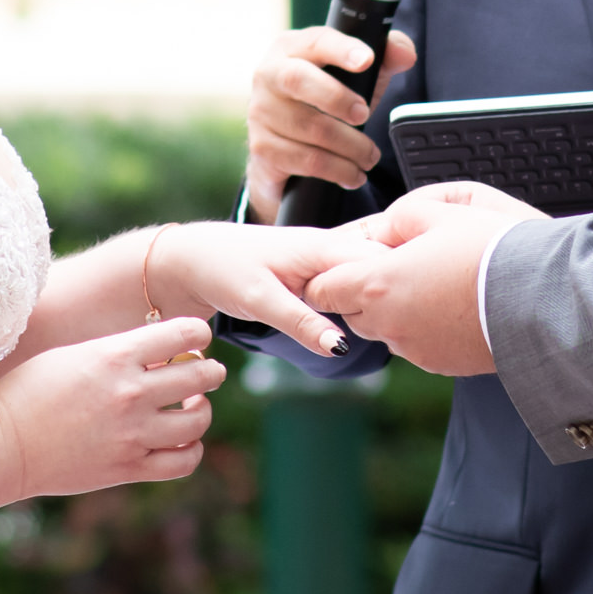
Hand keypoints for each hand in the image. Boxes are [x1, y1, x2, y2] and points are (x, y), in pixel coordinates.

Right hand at [0, 319, 222, 494]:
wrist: (2, 444)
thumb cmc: (30, 392)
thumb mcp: (76, 356)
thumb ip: (121, 353)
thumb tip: (163, 355)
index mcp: (115, 355)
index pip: (186, 333)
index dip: (199, 333)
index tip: (193, 340)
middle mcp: (131, 393)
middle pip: (202, 375)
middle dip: (209, 371)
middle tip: (203, 372)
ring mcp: (132, 434)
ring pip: (199, 420)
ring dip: (202, 410)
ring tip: (192, 406)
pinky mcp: (128, 468)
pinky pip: (184, 461)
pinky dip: (192, 449)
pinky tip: (181, 440)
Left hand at [146, 220, 380, 358]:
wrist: (192, 259)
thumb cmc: (222, 270)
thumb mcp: (261, 300)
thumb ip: (302, 323)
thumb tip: (340, 348)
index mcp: (324, 245)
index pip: (384, 259)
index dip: (398, 286)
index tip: (400, 320)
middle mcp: (331, 246)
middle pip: (385, 265)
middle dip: (396, 293)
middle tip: (399, 328)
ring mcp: (326, 258)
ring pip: (370, 275)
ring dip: (379, 299)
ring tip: (387, 327)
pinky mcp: (318, 271)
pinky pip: (354, 282)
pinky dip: (361, 300)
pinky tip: (363, 321)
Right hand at [245, 25, 418, 219]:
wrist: (284, 148)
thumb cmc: (322, 100)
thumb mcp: (356, 76)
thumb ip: (385, 58)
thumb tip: (404, 54)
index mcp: (291, 47)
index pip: (316, 41)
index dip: (342, 49)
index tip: (367, 60)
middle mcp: (268, 75)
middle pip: (298, 80)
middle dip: (338, 98)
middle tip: (365, 115)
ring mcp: (260, 113)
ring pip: (310, 128)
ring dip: (350, 147)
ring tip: (370, 156)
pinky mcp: (263, 148)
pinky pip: (306, 160)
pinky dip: (338, 171)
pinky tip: (353, 174)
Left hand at [304, 183, 544, 377]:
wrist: (542, 294)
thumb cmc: (494, 248)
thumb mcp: (443, 212)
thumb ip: (402, 216)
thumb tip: (387, 226)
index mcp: (378, 285)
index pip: (323, 289)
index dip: (330, 275)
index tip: (346, 263)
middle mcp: (390, 325)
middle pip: (352, 313)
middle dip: (363, 293)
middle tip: (394, 267)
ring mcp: (416, 350)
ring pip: (386, 331)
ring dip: (395, 311)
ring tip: (432, 284)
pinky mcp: (442, 364)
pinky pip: (417, 345)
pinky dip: (424, 328)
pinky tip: (454, 306)